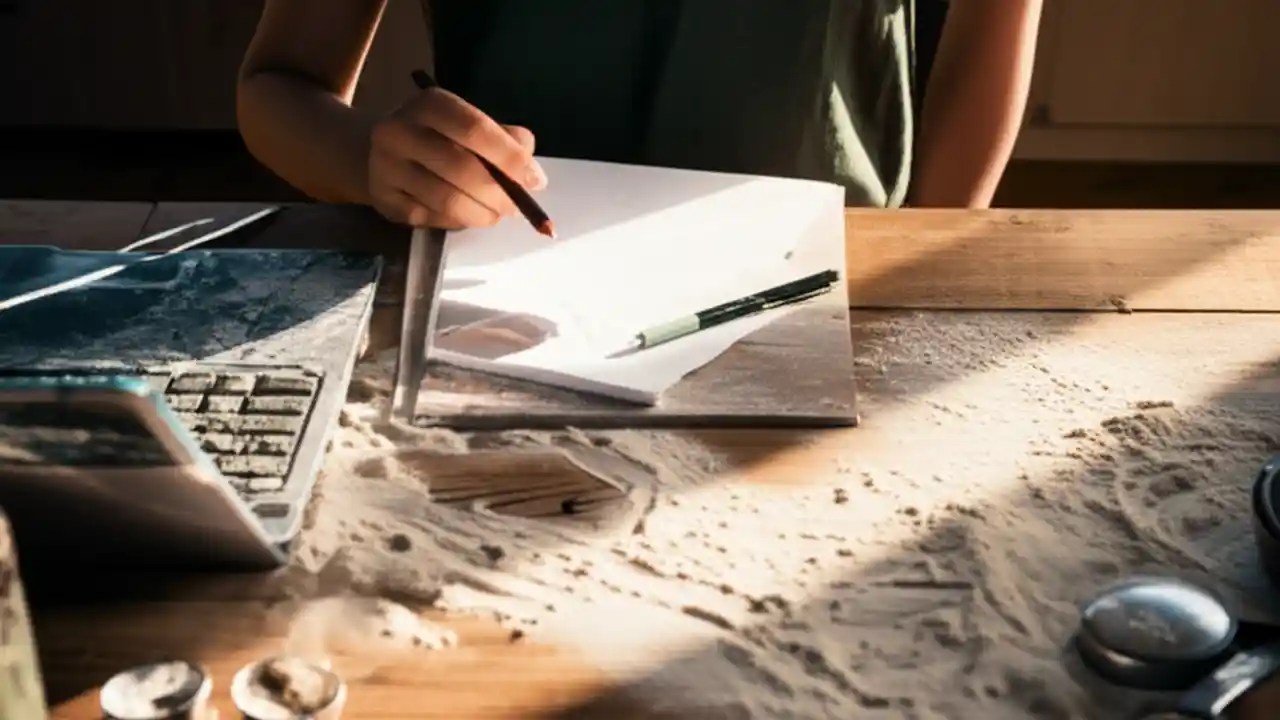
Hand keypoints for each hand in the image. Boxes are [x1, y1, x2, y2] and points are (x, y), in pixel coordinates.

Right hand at [368, 86, 547, 228]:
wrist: (387, 152)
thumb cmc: (442, 137)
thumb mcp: (472, 125)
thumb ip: (506, 142)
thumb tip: (533, 176)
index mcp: (430, 104)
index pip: (475, 130)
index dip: (508, 157)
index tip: (533, 179)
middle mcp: (399, 131)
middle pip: (462, 169)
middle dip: (499, 194)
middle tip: (516, 207)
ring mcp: (386, 167)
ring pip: (448, 201)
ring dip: (483, 214)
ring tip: (496, 214)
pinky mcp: (384, 200)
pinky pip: (432, 219)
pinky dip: (459, 222)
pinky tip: (467, 215)